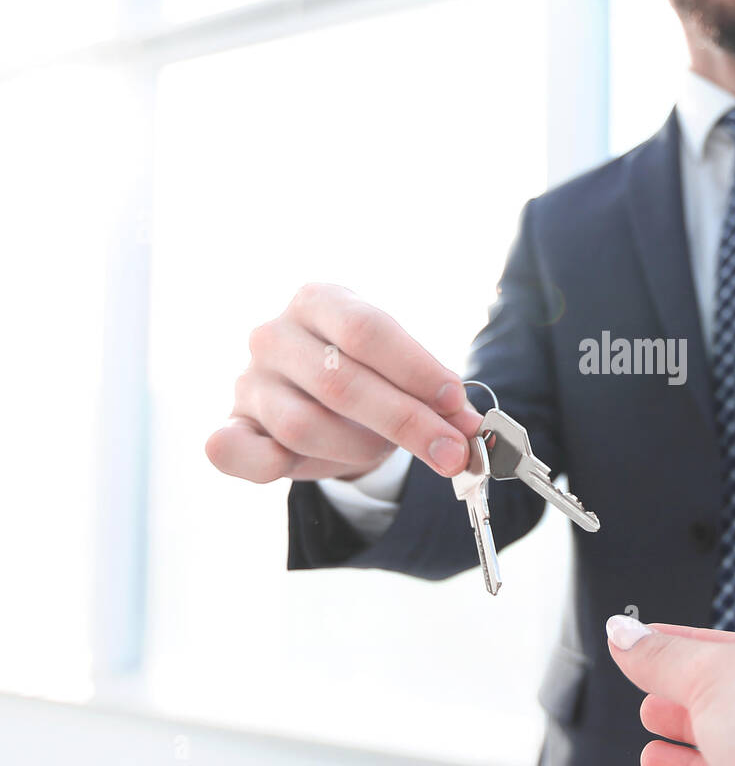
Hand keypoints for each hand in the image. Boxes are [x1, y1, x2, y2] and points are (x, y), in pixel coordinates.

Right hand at [205, 283, 484, 483]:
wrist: (315, 396)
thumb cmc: (368, 376)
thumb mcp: (402, 373)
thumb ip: (435, 397)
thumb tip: (471, 429)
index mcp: (319, 300)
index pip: (367, 330)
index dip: (416, 370)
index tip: (457, 404)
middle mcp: (274, 334)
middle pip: (341, 382)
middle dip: (406, 423)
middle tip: (453, 453)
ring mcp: (247, 381)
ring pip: (302, 425)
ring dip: (358, 448)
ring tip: (385, 451)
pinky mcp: (231, 425)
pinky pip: (233, 451)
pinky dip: (269, 464)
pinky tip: (299, 465)